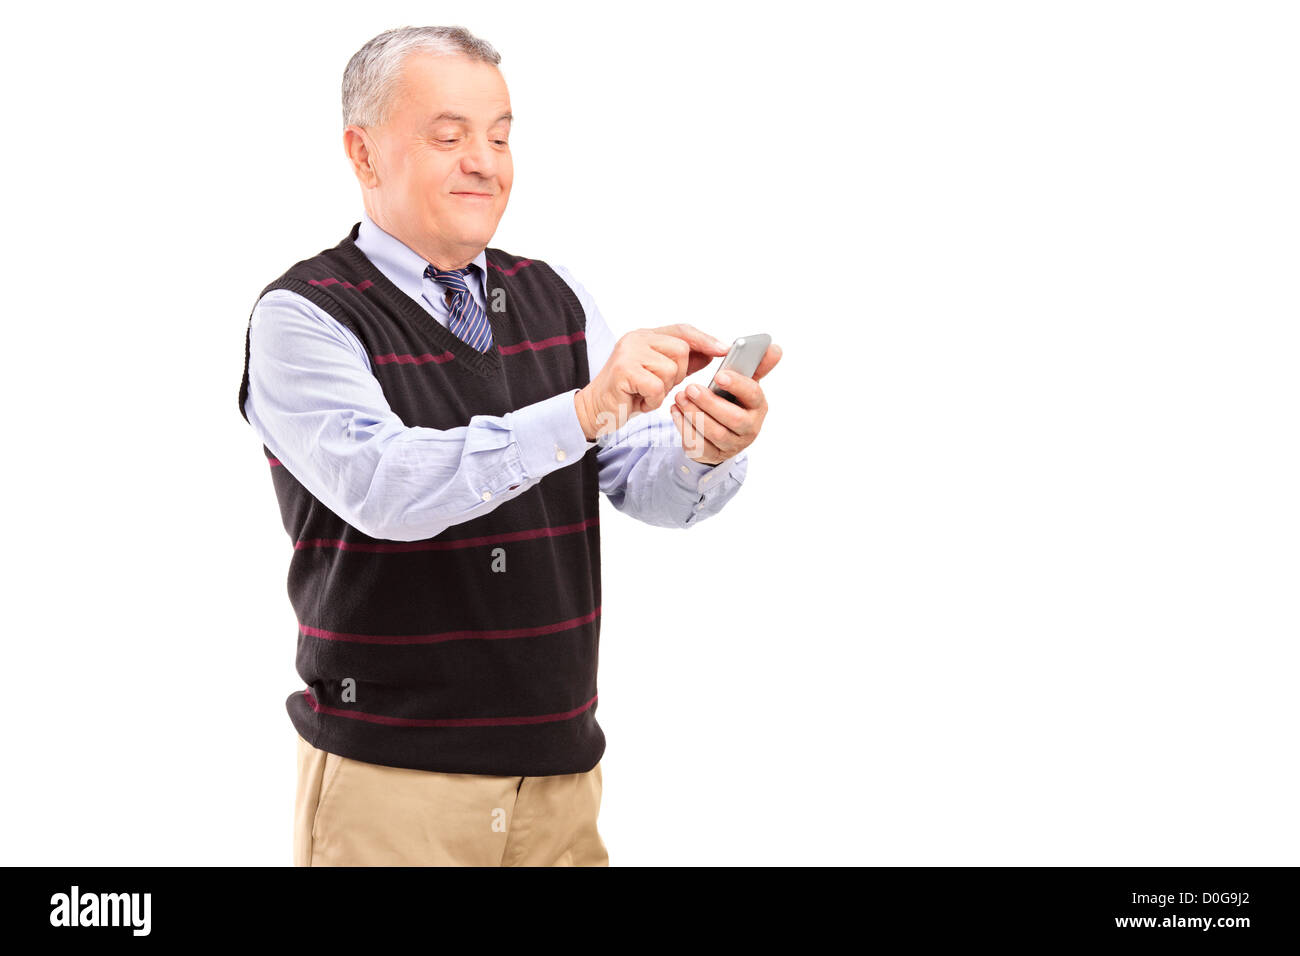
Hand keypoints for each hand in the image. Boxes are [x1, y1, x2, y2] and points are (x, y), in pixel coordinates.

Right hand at [575, 324, 729, 439]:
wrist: (596, 410)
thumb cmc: (629, 392)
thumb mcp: (660, 375)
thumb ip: (684, 362)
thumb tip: (713, 352)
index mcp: (645, 336)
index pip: (682, 330)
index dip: (704, 339)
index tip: (724, 350)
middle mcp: (636, 338)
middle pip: (680, 350)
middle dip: (678, 374)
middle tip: (658, 386)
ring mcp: (628, 352)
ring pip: (670, 369)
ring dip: (664, 389)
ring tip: (646, 393)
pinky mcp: (623, 370)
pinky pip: (656, 385)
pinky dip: (653, 399)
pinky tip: (640, 401)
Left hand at [670, 343, 781, 464]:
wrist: (720, 434)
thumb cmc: (732, 401)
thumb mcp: (744, 383)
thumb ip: (758, 365)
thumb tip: (775, 347)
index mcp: (758, 406)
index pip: (753, 395)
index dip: (737, 385)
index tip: (719, 374)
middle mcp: (749, 428)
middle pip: (733, 418)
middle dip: (710, 403)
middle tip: (690, 388)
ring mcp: (731, 445)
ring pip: (714, 433)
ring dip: (695, 414)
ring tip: (680, 397)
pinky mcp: (712, 455)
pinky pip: (698, 445)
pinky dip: (684, 427)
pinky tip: (676, 411)